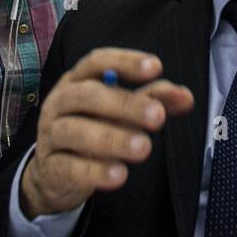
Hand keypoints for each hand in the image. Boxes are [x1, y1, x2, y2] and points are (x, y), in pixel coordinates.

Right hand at [20, 48, 193, 218]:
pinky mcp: (50, 168)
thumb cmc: (92, 130)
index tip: (156, 67)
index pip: (96, 62)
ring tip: (144, 148)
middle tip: (158, 116)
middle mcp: (60, 102)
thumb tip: (186, 97)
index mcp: (77, 81)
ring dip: (112, 138)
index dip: (125, 62)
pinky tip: (120, 174)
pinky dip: (96, 172)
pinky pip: (70, 167)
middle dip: (125, 104)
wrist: (54, 174)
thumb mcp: (120, 112)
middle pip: (88, 95)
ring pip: (76, 131)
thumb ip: (151, 100)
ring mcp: (51, 135)